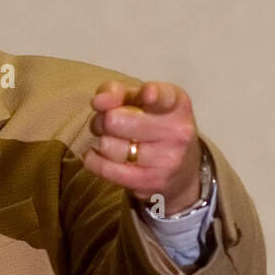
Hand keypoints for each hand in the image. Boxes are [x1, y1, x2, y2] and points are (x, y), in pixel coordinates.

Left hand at [83, 80, 202, 215]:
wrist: (181, 171)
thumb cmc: (152, 125)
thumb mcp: (140, 100)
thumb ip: (116, 92)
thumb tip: (98, 101)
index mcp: (177, 104)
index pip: (165, 97)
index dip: (153, 95)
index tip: (146, 94)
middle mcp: (177, 132)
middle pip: (115, 121)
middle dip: (102, 120)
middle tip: (107, 122)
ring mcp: (166, 159)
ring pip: (108, 145)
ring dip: (101, 141)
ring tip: (110, 140)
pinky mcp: (150, 182)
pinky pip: (106, 169)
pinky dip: (93, 160)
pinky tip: (96, 155)